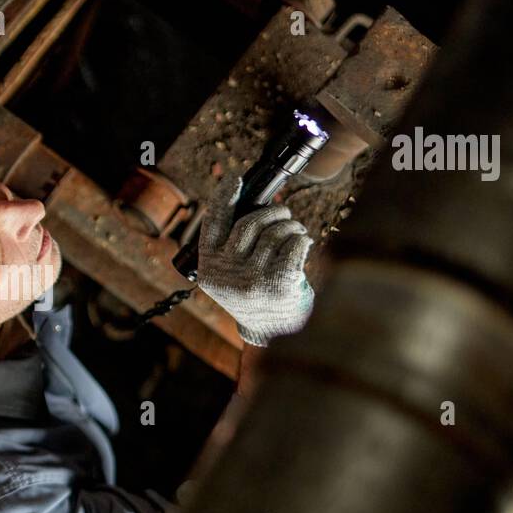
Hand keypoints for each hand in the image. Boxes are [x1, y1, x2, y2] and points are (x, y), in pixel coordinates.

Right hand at [195, 169, 314, 345]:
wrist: (271, 333)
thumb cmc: (253, 294)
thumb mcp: (228, 275)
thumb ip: (230, 247)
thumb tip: (253, 205)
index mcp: (210, 267)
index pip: (213, 224)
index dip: (223, 198)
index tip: (235, 179)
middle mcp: (227, 273)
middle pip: (250, 223)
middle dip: (273, 213)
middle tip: (285, 214)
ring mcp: (252, 279)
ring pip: (275, 232)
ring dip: (290, 227)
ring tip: (295, 233)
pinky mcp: (278, 284)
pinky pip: (294, 244)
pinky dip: (302, 239)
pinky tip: (303, 244)